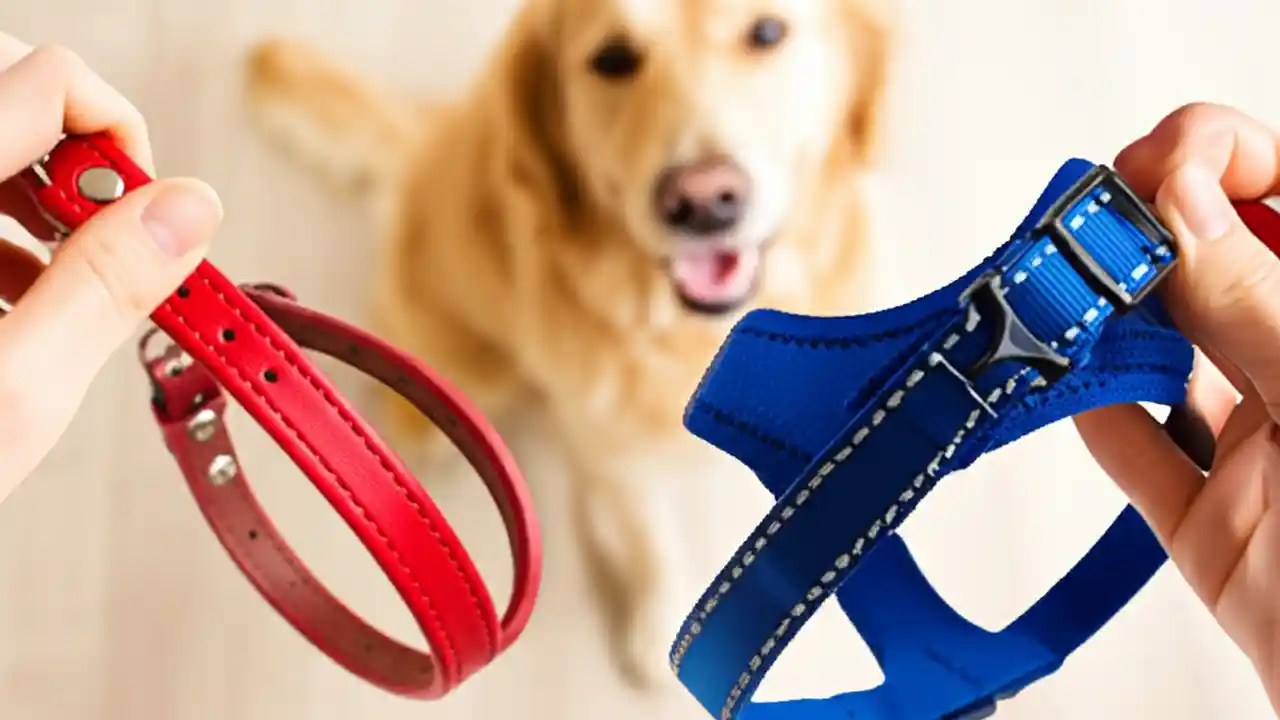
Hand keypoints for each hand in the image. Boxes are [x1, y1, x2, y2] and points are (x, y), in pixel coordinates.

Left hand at [0, 34, 221, 504]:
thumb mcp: (14, 394)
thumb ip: (105, 287)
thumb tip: (189, 209)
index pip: (47, 82)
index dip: (119, 133)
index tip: (149, 209)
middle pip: (1, 80)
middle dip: (70, 145)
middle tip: (101, 231)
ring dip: (28, 185)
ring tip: (53, 277)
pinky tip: (5, 291)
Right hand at [1076, 103, 1279, 712]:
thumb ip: (1259, 306)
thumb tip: (1178, 202)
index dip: (1223, 161)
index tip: (1154, 172)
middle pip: (1216, 271)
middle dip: (1137, 241)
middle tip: (1076, 236)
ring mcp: (1273, 456)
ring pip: (1170, 360)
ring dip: (1102, 327)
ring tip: (1052, 303)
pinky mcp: (1216, 529)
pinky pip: (1143, 457)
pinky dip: (1091, 420)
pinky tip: (1056, 385)